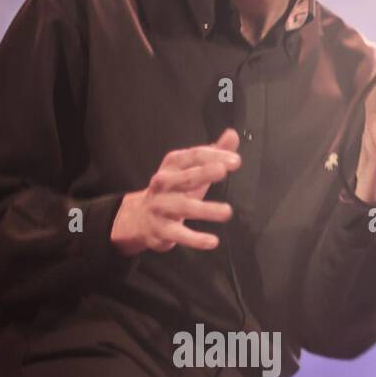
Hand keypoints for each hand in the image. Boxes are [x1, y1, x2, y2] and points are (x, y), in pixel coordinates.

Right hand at [111, 129, 240, 255]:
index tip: (235, 161)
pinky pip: (179, 234)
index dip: (213, 156)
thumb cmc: (173, 191)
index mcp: (172, 165)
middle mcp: (163, 183)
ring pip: (184, 207)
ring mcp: (160, 207)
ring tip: (227, 212)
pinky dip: (195, 239)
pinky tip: (212, 241)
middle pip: (184, 177)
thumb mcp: (191, 170)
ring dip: (206, 209)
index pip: (193, 156)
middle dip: (203, 173)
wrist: (140, 218)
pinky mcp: (161, 230)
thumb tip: (232, 134)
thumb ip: (213, 153)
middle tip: (223, 171)